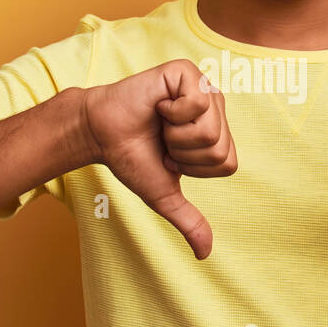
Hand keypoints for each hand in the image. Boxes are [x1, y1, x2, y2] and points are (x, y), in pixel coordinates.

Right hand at [81, 59, 237, 259]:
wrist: (100, 134)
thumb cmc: (132, 157)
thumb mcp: (164, 194)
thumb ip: (188, 220)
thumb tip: (205, 254)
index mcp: (216, 133)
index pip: (227, 164)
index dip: (194, 168)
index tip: (170, 157)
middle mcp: (215, 108)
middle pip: (219, 147)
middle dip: (183, 153)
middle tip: (163, 140)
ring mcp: (203, 88)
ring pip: (209, 128)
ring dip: (175, 135)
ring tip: (160, 123)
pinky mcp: (186, 72)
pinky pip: (198, 102)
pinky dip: (172, 113)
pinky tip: (159, 105)